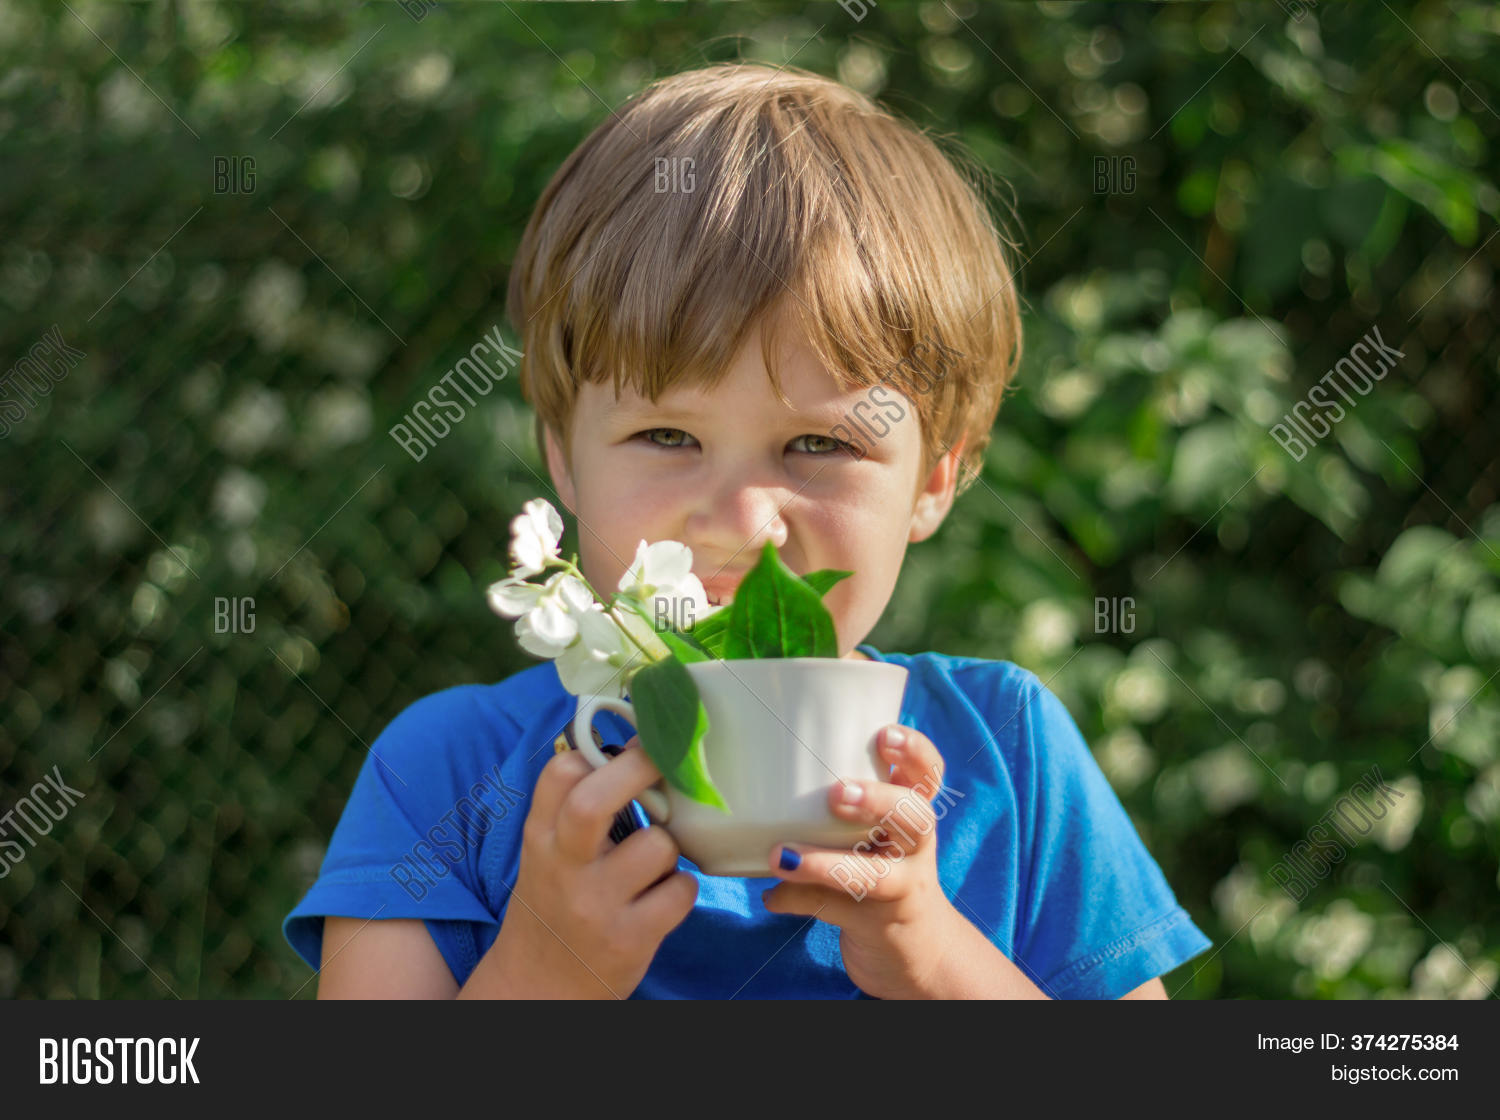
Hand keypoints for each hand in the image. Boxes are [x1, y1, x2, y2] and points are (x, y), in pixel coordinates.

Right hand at [469, 737, 696, 998]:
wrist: (537, 989)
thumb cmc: (553, 907)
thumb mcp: (546, 855)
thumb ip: (575, 811)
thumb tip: (635, 750)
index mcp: (539, 838)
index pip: (558, 774)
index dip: (598, 752)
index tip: (625, 749)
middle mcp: (562, 869)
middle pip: (593, 802)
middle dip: (639, 768)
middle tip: (663, 762)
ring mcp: (595, 906)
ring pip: (658, 846)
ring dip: (669, 846)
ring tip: (655, 863)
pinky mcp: (629, 940)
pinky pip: (680, 891)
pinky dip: (681, 888)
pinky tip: (662, 898)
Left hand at [761, 724, 1032, 998]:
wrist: (916, 954)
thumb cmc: (877, 874)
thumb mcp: (866, 837)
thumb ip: (829, 810)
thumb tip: (755, 782)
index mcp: (912, 816)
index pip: (928, 776)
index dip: (914, 753)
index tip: (884, 734)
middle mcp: (915, 849)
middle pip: (916, 817)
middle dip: (879, 801)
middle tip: (837, 792)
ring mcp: (902, 890)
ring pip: (878, 875)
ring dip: (828, 864)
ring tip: (783, 856)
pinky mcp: (879, 926)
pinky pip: (837, 912)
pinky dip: (798, 901)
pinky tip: (771, 897)